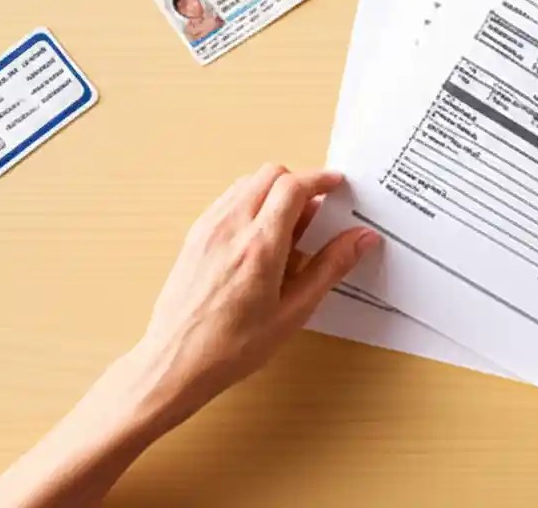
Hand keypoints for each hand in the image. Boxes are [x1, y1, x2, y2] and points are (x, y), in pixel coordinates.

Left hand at [135, 164, 379, 420]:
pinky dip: (251, 204)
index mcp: (260, 245)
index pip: (294, 186)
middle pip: (270, 174)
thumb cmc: (232, 346)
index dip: (321, 179)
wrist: (176, 361)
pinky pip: (228, 201)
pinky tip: (260, 239)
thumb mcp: (293, 312)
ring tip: (290, 230)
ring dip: (274, 192)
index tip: (338, 185)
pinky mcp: (194, 235)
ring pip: (248, 183)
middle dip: (299, 183)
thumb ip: (330, 267)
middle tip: (317, 212)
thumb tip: (361, 239)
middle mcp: (231, 226)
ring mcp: (208, 228)